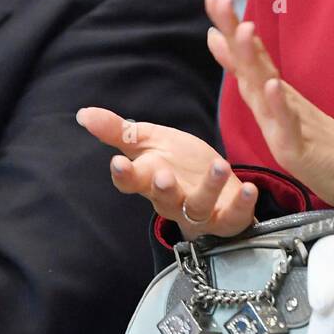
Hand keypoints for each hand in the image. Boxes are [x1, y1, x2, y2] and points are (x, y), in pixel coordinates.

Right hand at [75, 106, 258, 238]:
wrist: (217, 186)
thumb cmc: (179, 163)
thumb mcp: (150, 141)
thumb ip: (119, 131)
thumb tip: (82, 113)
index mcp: (150, 180)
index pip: (131, 182)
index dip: (124, 175)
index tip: (117, 162)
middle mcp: (172, 201)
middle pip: (163, 199)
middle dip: (162, 188)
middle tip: (162, 176)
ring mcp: (200, 213)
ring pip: (199, 206)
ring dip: (209, 188)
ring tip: (219, 165)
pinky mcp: (227, 219)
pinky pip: (233, 216)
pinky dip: (243, 204)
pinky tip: (250, 189)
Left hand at [204, 0, 333, 208]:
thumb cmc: (315, 139)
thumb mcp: (272, 107)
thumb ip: (248, 75)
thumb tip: (219, 40)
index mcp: (273, 91)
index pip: (248, 54)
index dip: (229, 27)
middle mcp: (280, 97)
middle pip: (254, 59)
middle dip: (235, 29)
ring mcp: (291, 118)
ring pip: (268, 84)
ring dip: (255, 57)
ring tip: (244, 29)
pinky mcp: (300, 143)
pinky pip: (288, 121)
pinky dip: (279, 103)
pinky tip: (272, 85)